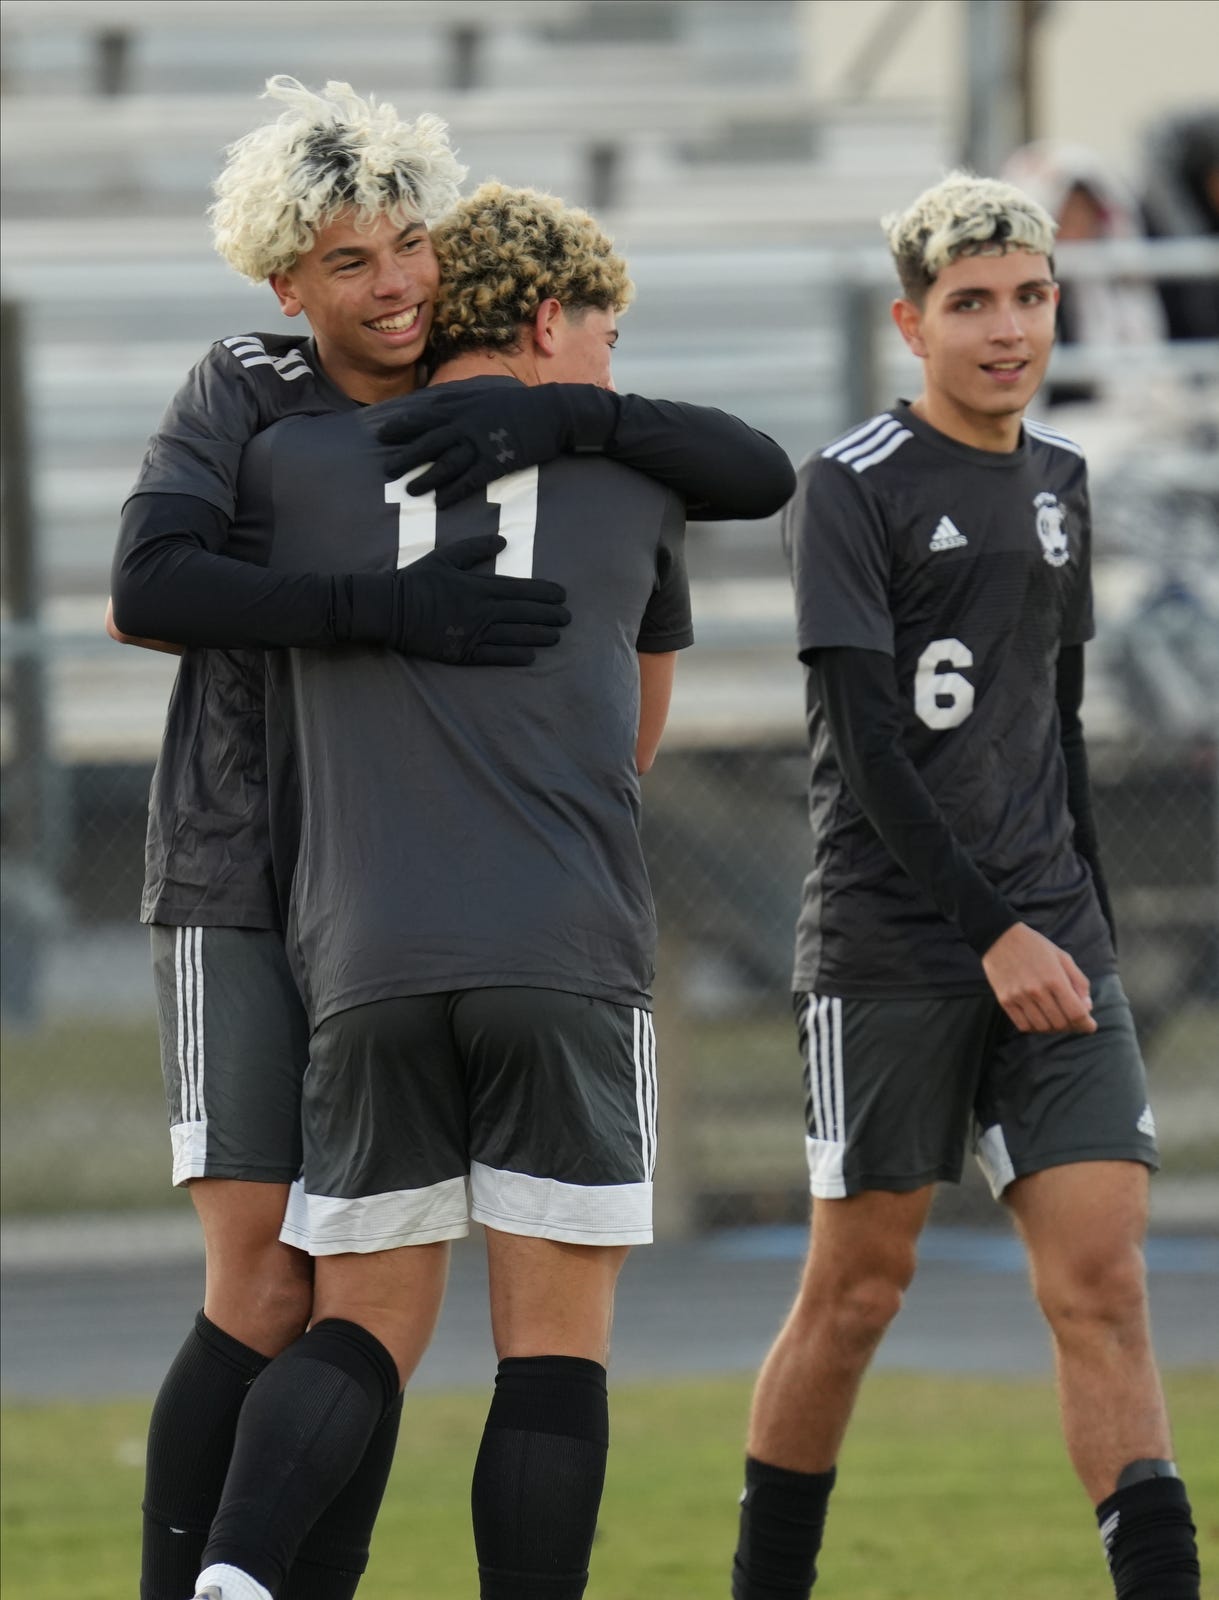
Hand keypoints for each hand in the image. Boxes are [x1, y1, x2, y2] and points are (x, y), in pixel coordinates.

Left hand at [375, 384, 570, 507]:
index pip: (423, 418)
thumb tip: (433, 402)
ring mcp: (481, 444)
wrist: (551, 412)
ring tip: (411, 491)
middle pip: (428, 443)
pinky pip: (470, 480)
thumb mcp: (482, 392)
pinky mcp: (497, 462)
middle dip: (405, 457)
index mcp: (461, 407)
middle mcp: (465, 425)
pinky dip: (454, 492)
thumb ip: (457, 398)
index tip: (380, 436)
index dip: (400, 428)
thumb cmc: (516, 403)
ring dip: (427, 479)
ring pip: (446, 464)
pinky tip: (441, 503)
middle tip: (387, 471)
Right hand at [392, 533, 569, 666]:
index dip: (544, 593)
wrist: (389, 609)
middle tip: (567, 618)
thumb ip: (476, 547)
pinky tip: (531, 656)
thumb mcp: (446, 556)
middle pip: (523, 613)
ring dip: (538, 635)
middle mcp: (480, 610)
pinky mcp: (462, 653)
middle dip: (548, 615)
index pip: (520, 589)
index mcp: (478, 586)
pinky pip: (494, 656)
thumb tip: (503, 541)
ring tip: (556, 637)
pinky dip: (514, 656)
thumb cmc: (417, 580)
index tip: (562, 595)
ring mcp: (472, 633)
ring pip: (514, 635)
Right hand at [981, 923, 1096, 1034]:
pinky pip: (1023, 1025)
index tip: (1090, 1026)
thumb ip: (1079, 982)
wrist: (999, 937)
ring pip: (1042, 1027)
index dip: (1086, 1024)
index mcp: (1055, 979)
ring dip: (1053, 1028)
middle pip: (1060, 1023)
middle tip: (1073, 1020)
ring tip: (1055, 1019)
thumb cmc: (1035, 946)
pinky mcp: (1005, 1001)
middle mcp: (1037, 991)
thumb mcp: (1063, 957)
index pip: (1076, 1013)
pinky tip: (1038, 1018)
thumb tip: (1087, 1007)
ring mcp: (1019, 997)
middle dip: (1071, 1025)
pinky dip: (1034, 1027)